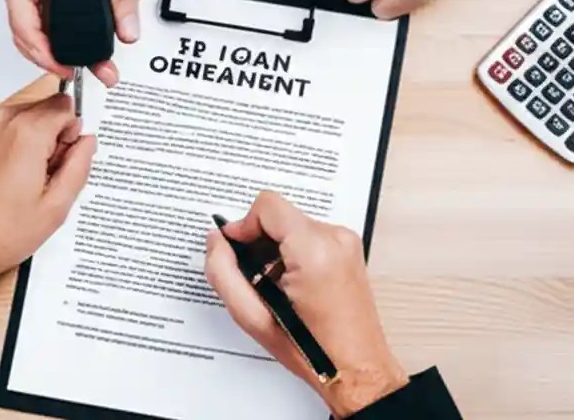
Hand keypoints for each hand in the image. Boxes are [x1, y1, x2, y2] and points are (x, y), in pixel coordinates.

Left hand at [0, 94, 94, 299]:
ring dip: (33, 137)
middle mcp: (0, 121)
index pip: (65, 107)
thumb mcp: (55, 207)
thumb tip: (87, 143)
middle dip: (54, 134)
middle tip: (48, 172)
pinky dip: (13, 141)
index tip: (67, 157)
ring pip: (24, 114)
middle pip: (44, 107)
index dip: (73, 132)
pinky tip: (9, 174)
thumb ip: (79, 166)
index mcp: (26, 134)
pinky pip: (3, 124)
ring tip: (26, 177)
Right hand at [6, 0, 150, 85]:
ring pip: (52, 19)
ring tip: (103, 56)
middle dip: (54, 50)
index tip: (56, 62)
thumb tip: (125, 30)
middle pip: (30, 20)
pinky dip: (94, 21)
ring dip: (77, 40)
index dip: (33, 41)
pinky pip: (73, 9)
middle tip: (79, 70)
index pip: (19, 6)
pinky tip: (117, 20)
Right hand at [204, 192, 407, 417]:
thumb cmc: (314, 350)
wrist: (357, 368)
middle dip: (259, 241)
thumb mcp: (254, 317)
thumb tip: (217, 241)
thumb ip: (225, 273)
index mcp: (314, 250)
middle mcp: (335, 238)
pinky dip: (293, 253)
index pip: (267, 206)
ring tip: (274, 287)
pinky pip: (310, 236)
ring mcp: (346, 242)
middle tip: (252, 277)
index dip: (243, 225)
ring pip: (293, 225)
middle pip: (280, 215)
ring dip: (276, 249)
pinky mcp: (349, 249)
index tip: (233, 248)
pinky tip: (291, 285)